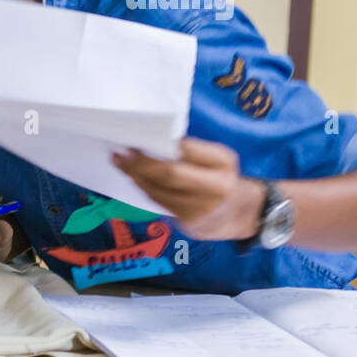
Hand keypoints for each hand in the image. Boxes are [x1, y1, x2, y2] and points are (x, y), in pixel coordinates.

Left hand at [112, 138, 263, 239]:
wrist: (236, 215)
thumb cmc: (218, 178)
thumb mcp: (214, 161)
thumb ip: (191, 152)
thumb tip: (148, 140)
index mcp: (224, 162)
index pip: (187, 148)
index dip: (159, 142)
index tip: (137, 136)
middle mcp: (216, 185)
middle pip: (169, 172)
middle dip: (140, 162)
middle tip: (121, 153)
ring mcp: (201, 206)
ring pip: (158, 189)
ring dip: (134, 175)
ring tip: (120, 162)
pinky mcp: (188, 221)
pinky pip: (158, 201)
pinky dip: (142, 187)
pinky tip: (133, 177)